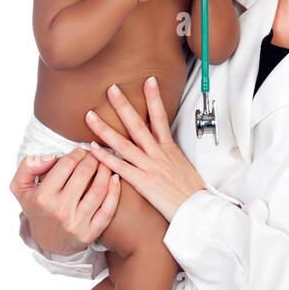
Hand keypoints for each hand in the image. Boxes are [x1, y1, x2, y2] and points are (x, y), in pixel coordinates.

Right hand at [10, 148, 119, 254]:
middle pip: (84, 174)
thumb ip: (28, 167)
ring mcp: (76, 223)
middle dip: (93, 159)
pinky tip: (115, 178)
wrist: (47, 242)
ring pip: (98, 189)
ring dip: (106, 171)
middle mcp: (59, 210)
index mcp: (42, 197)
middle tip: (96, 155)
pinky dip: (115, 191)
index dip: (77, 153)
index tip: (82, 151)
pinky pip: (108, 209)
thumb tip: (51, 156)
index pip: (66, 165)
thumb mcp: (21, 188)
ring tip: (106, 163)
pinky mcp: (90, 233)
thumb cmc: (37, 208)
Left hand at [84, 76, 206, 221]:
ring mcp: (149, 166)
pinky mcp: (142, 181)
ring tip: (90, 116)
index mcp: (169, 148)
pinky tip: (92, 148)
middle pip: (138, 124)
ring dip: (104, 128)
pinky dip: (105, 157)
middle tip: (111, 89)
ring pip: (123, 143)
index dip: (154, 98)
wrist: (198, 207)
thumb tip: (162, 148)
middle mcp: (158, 153)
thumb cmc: (192, 191)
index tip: (148, 81)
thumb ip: (169, 155)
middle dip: (123, 105)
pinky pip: (120, 166)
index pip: (161, 117)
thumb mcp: (184, 166)